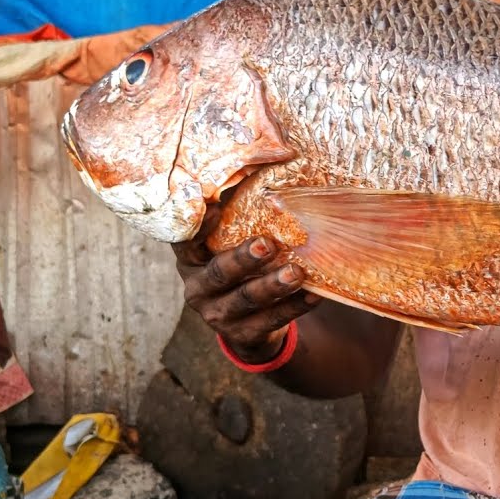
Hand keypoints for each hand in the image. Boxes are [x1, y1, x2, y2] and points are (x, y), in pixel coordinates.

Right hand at [172, 204, 318, 362]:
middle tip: (267, 244)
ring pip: (246, 300)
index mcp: (192, 260)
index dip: (198, 227)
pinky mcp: (242, 335)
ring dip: (272, 286)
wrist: (247, 325)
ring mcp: (218, 315)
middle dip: (242, 260)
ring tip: (296, 273)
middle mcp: (198, 288)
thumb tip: (273, 163)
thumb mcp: (229, 246)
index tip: (215, 208)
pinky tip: (314, 294)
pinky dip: (294, 307)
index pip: (185, 242)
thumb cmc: (240, 269)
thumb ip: (238, 218)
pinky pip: (271, 321)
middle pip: (218, 274)